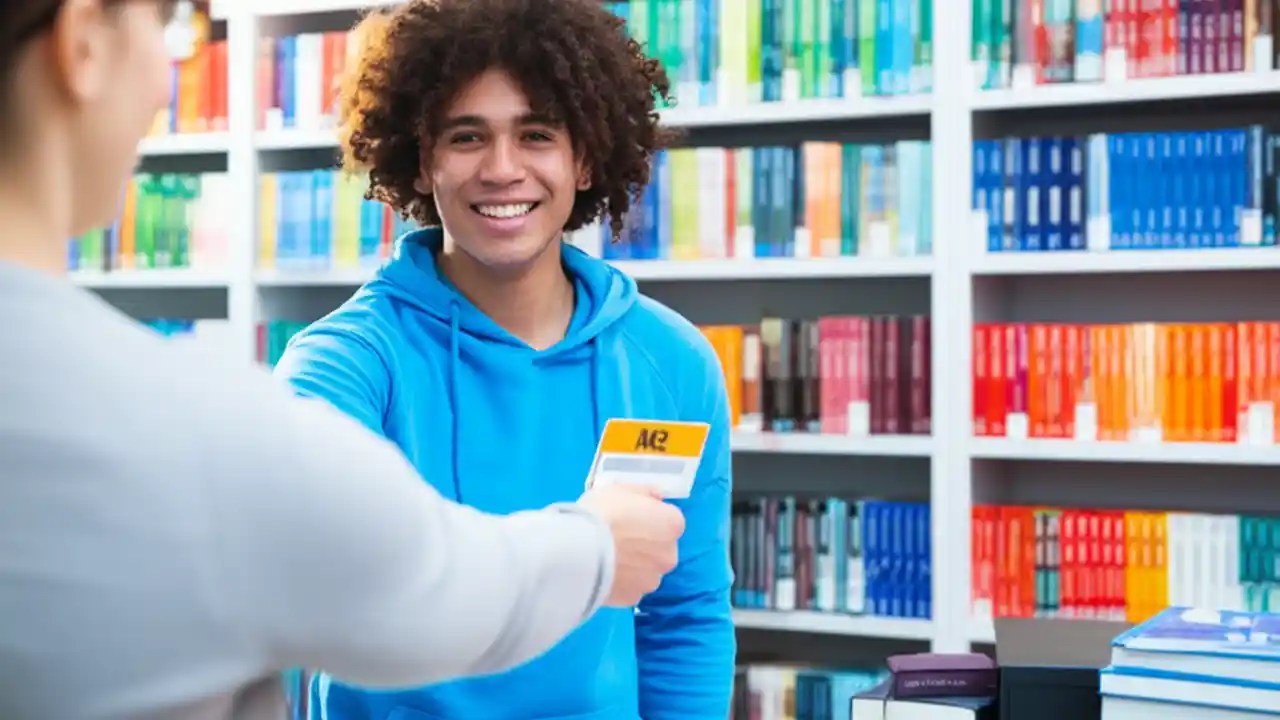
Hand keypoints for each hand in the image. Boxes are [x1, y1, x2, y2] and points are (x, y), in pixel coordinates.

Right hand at [578, 483, 685, 606]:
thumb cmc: (601, 514)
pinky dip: (620, 582)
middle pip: (660, 548)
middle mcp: (669, 555)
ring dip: (633, 566)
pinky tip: (602, 575)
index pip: (668, 519)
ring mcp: (651, 580)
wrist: (576, 552)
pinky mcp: (633, 598)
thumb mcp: (621, 489)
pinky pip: (629, 587)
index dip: (648, 517)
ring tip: (606, 560)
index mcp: (671, 525)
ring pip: (646, 570)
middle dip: (645, 544)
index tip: (629, 517)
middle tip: (617, 539)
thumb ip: (644, 492)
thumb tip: (657, 496)